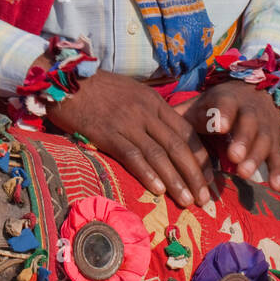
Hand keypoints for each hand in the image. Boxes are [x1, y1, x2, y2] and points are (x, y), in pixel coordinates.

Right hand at [45, 68, 213, 207]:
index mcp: (155, 102)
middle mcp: (146, 112)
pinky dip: (147, 174)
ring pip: (159, 155)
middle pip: (178, 146)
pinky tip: (158, 190)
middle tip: (206, 198)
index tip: (211, 178)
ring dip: (176, 180)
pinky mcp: (108, 133)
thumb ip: (150, 112)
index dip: (201, 157)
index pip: (186, 132)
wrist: (68, 79)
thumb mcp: (133, 93)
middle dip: (195, 174)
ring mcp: (128, 123)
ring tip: (188, 201)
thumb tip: (166, 135)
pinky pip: (132, 156)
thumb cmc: (99, 88)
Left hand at [178, 81, 279, 189]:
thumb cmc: (220, 106)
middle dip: (242, 140)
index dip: (223, 115)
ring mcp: (265, 128)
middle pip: (248, 125)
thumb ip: (182, 115)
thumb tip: (154, 124)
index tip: (219, 127)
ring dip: (255, 157)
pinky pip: (278, 157)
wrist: (257, 94)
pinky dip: (278, 171)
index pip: (225, 105)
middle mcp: (249, 113)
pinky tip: (276, 187)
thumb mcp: (202, 104)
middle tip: (233, 157)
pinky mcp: (274, 143)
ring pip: (263, 141)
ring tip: (244, 173)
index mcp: (227, 101)